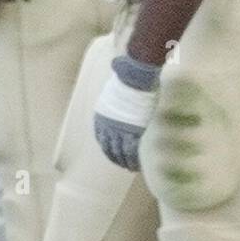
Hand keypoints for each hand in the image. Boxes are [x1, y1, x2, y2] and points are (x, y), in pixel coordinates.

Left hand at [94, 53, 160, 170]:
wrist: (136, 78)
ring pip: (120, 153)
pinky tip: (138, 165)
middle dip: (116, 158)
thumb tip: (119, 73)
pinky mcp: (133, 133)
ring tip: (132, 167)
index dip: (109, 148)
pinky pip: (132, 152)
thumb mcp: (116, 88)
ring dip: (125, 162)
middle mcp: (107, 126)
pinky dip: (134, 160)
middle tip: (124, 164)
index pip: (103, 138)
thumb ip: (116, 93)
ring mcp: (119, 131)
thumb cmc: (130, 79)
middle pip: (109, 148)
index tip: (115, 154)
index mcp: (102, 117)